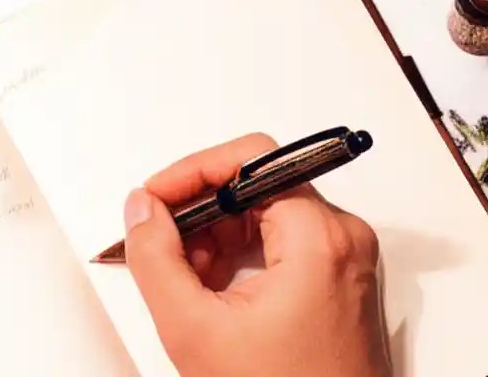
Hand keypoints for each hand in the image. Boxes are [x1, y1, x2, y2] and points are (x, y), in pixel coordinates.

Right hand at [124, 133, 390, 376]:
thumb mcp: (195, 328)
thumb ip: (156, 258)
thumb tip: (141, 211)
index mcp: (319, 238)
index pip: (250, 158)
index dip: (192, 172)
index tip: (156, 198)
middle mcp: (342, 239)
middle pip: (257, 186)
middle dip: (200, 213)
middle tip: (160, 241)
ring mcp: (345, 261)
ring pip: (267, 216)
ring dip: (217, 239)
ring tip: (184, 278)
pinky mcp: (339, 283)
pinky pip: (284, 246)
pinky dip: (241, 259)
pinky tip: (211, 292)